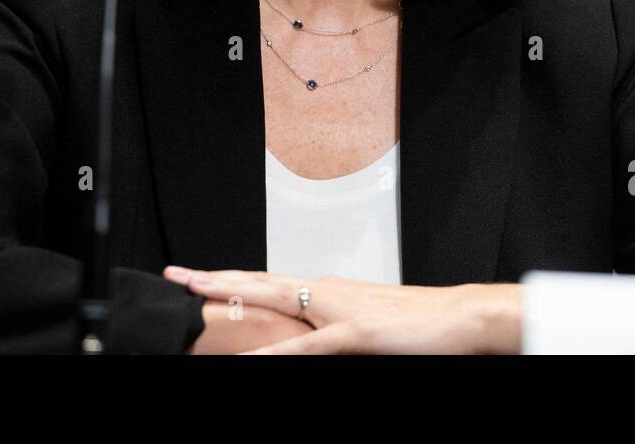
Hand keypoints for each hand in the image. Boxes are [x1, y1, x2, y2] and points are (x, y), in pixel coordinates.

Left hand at [164, 265, 521, 353]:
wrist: (457, 318)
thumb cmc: (416, 323)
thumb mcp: (361, 323)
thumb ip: (329, 327)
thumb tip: (307, 332)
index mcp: (324, 292)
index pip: (265, 282)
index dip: (228, 278)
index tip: (195, 277)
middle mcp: (324, 292)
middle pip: (257, 282)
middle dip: (214, 278)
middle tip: (177, 275)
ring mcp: (336, 309)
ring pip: (273, 300)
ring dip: (234, 296)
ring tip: (198, 294)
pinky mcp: (354, 332)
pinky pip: (305, 346)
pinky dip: (274, 354)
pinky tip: (249, 359)